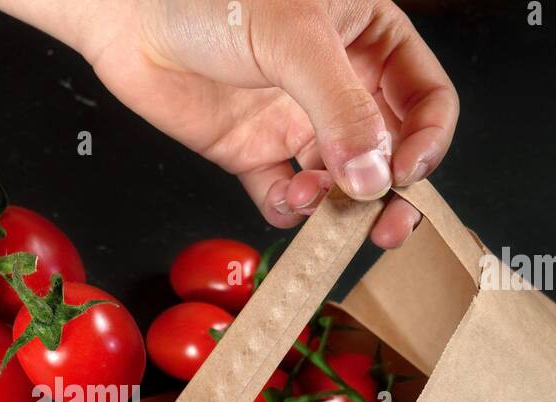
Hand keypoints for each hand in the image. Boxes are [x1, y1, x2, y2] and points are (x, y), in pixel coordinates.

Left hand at [0, 0, 457, 247]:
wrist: (129, 17)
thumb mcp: (293, 38)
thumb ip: (340, 109)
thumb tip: (374, 175)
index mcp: (366, 36)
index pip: (423, 97)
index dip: (426, 139)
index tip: (406, 173)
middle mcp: (336, 82)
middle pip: (387, 149)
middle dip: (390, 192)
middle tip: (386, 226)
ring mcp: (293, 119)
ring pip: (337, 179)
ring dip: (335, 204)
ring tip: (315, 202)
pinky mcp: (250, 151)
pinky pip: (283, 194)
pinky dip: (288, 210)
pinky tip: (282, 200)